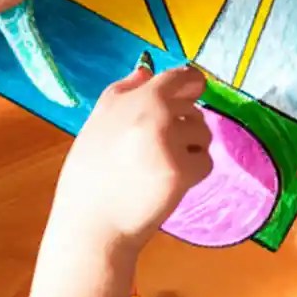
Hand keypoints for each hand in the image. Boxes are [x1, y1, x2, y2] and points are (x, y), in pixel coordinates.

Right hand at [48, 66, 211, 251]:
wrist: (91, 225)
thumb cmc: (90, 174)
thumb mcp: (98, 121)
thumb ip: (125, 91)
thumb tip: (147, 71)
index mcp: (133, 98)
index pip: (181, 77)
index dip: (191, 85)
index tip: (190, 94)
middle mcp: (154, 114)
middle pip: (194, 108)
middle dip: (185, 124)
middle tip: (159, 147)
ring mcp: (170, 142)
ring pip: (203, 134)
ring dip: (191, 148)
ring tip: (161, 165)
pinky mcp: (182, 171)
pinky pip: (205, 162)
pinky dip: (193, 172)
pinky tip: (167, 182)